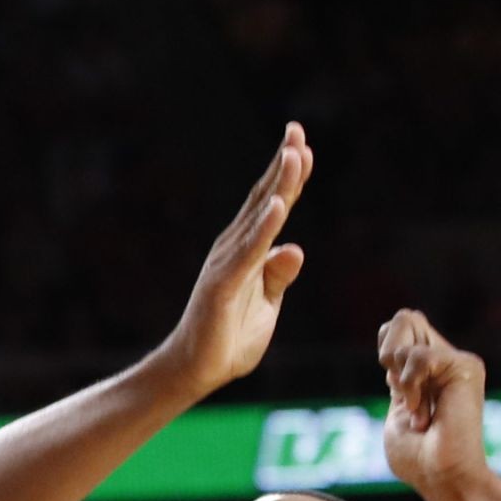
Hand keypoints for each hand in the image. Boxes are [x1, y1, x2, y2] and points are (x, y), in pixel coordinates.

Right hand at [157, 123, 310, 394]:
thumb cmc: (229, 337)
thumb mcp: (267, 304)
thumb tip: (296, 247)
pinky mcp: (222, 284)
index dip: (290, 176)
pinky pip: (249, 252)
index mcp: (248, 251)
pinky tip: (280, 205)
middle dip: (283, 164)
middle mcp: (234, 248)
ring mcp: (227, 263)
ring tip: (295, 155)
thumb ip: (279, 275)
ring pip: (259, 218)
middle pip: (265, 199)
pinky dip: (265, 228)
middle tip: (297, 130)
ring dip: (279, 185)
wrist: (197, 370)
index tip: (303, 145)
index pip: (273, 206)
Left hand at [380, 309, 496, 500]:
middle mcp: (445, 361)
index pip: (394, 330)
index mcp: (427, 371)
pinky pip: (420, 355)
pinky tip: (427, 413)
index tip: (397, 391)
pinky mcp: (467, 366)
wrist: (441, 478)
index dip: (387, 354)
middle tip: (404, 393)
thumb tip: (394, 351)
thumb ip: (398, 378)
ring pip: (408, 322)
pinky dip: (412, 386)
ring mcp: (457, 362)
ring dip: (401, 375)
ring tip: (419, 410)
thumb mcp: (397, 409)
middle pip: (404, 318)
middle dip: (389, 354)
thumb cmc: (417, 459)